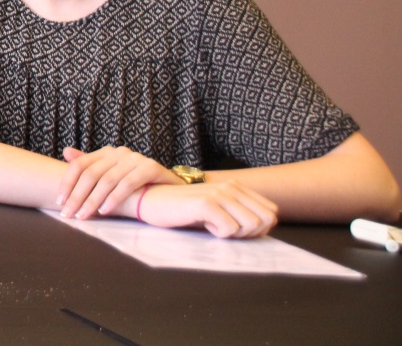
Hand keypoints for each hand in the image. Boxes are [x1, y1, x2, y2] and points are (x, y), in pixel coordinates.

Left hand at [57, 146, 178, 218]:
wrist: (172, 189)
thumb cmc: (137, 186)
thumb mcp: (111, 175)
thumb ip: (90, 165)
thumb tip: (66, 152)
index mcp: (106, 153)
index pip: (79, 165)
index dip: (67, 183)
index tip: (60, 201)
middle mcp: (119, 152)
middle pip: (91, 174)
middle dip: (77, 196)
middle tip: (68, 214)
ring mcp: (135, 158)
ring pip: (107, 180)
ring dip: (92, 200)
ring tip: (84, 216)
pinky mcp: (150, 167)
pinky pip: (127, 183)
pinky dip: (114, 199)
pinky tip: (105, 211)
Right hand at [137, 180, 278, 238]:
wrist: (151, 200)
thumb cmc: (183, 209)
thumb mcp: (215, 208)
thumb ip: (238, 212)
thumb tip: (263, 227)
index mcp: (235, 187)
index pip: (271, 212)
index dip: (259, 228)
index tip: (236, 229)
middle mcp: (230, 187)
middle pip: (266, 220)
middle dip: (251, 233)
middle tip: (226, 231)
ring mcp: (218, 194)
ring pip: (252, 225)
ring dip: (236, 234)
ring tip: (214, 227)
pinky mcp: (205, 204)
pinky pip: (230, 229)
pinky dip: (220, 234)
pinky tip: (203, 224)